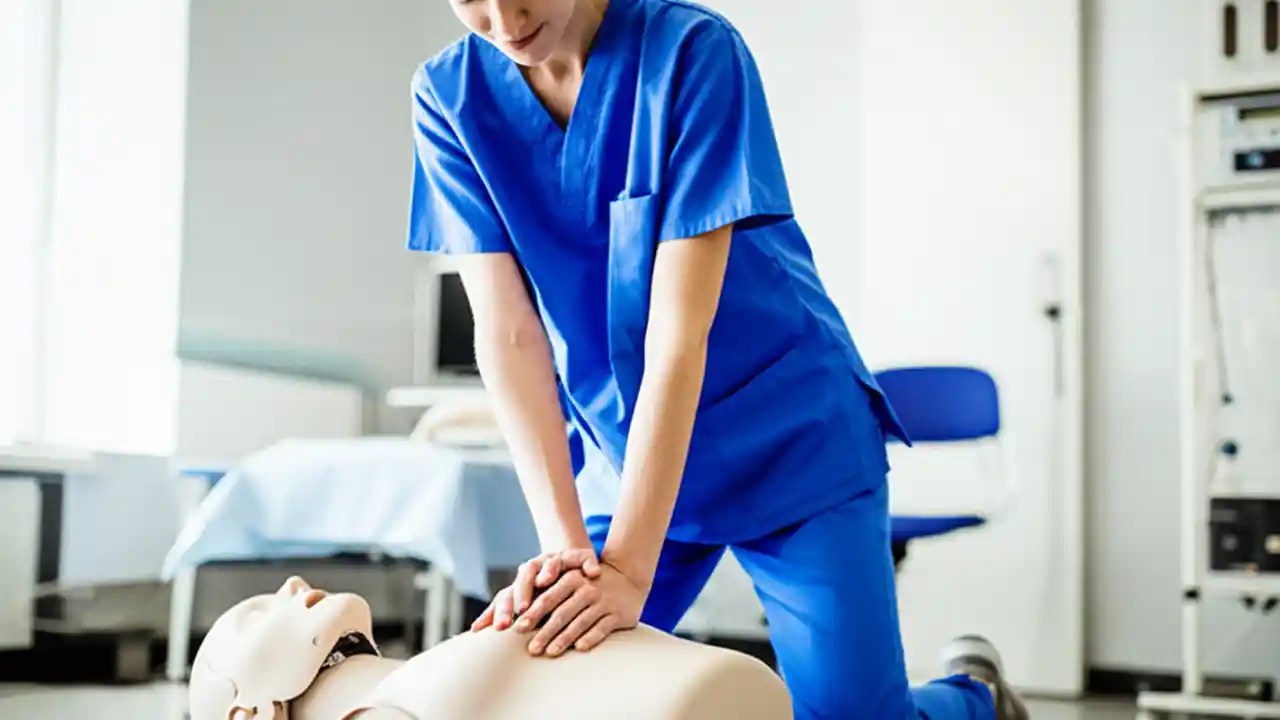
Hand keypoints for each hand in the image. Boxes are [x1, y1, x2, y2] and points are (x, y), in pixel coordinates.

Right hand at [471, 548, 600, 631]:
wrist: (561, 564)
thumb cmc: (576, 566)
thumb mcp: (584, 560)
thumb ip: (588, 563)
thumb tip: (595, 571)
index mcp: (547, 560)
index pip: (544, 564)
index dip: (545, 573)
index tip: (545, 582)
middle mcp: (529, 570)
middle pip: (522, 580)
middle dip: (520, 595)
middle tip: (521, 611)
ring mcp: (518, 584)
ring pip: (507, 594)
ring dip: (503, 610)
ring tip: (501, 627)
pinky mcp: (511, 597)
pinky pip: (496, 606)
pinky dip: (487, 617)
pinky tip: (477, 629)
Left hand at [519, 562, 645, 656]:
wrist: (627, 577)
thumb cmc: (589, 583)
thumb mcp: (571, 579)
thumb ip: (550, 593)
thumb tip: (520, 616)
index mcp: (572, 578)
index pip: (548, 598)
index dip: (533, 614)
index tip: (518, 628)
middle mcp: (588, 589)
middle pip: (562, 613)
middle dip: (545, 632)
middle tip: (531, 648)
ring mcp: (604, 602)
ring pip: (580, 622)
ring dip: (564, 639)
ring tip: (550, 652)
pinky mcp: (618, 614)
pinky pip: (602, 628)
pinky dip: (591, 637)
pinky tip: (580, 648)